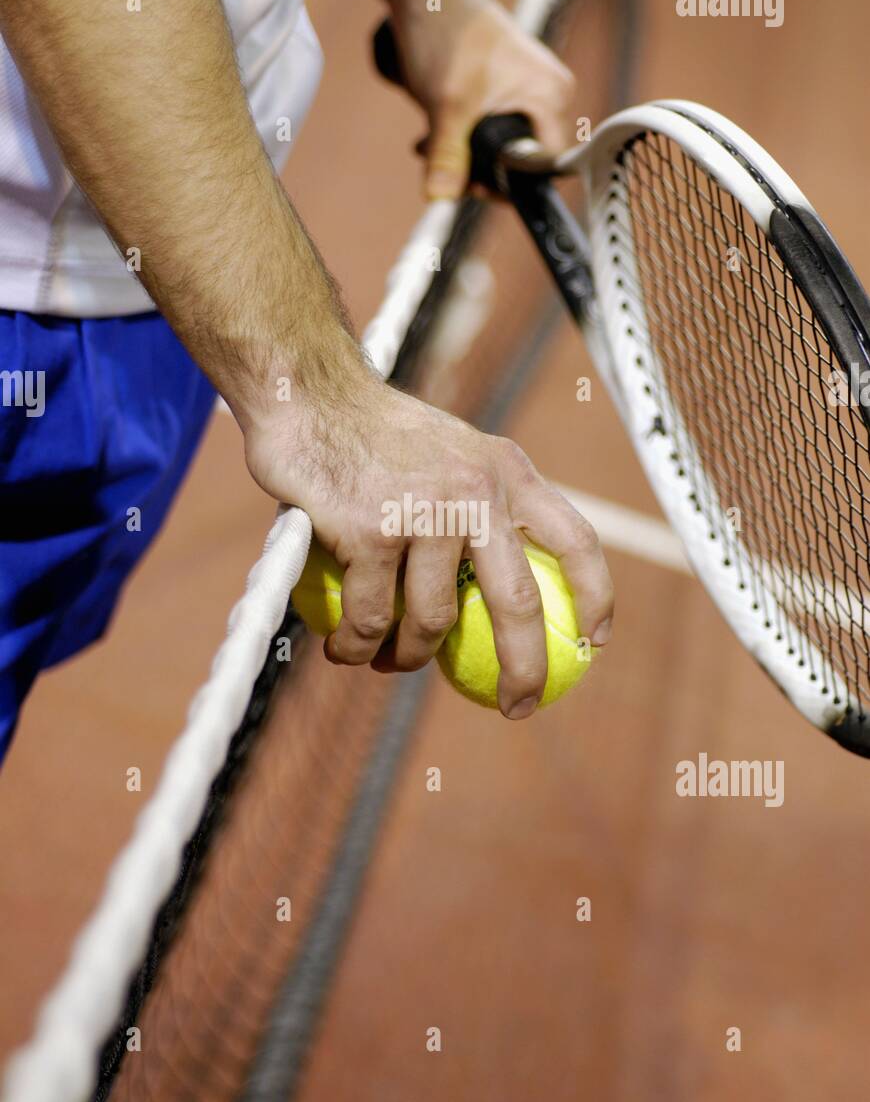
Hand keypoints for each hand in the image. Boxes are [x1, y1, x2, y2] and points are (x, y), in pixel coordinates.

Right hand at [244, 363, 612, 719]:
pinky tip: (342, 650)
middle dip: (524, 669)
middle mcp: (476, 492)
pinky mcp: (371, 533)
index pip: (575, 540)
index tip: (595, 642)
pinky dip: (355, 646)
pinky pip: (371, 617)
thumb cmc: (373, 430)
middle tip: (518, 706)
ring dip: (407, 659)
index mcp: (507, 472)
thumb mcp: (452, 451)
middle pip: (517, 603)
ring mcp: (424, 512)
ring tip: (386, 663)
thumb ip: (479, 501)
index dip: (595, 596)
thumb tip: (498, 583)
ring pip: (432, 621)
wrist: (309, 395)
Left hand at [391, 0, 575, 199]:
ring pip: (497, 144)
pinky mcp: (504, 84)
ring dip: (462, 152)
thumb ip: (447, 156)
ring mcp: (527, 88)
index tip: (471, 187)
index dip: (506, 184)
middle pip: (518, 157)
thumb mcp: (446, 106)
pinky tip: (434, 128)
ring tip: (429, 142)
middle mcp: (547, 93)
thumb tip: (440, 197)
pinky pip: (488, 125)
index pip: (542, 164)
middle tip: (441, 166)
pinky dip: (461, 133)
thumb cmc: (445, 33)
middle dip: (476, 168)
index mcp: (550, 96)